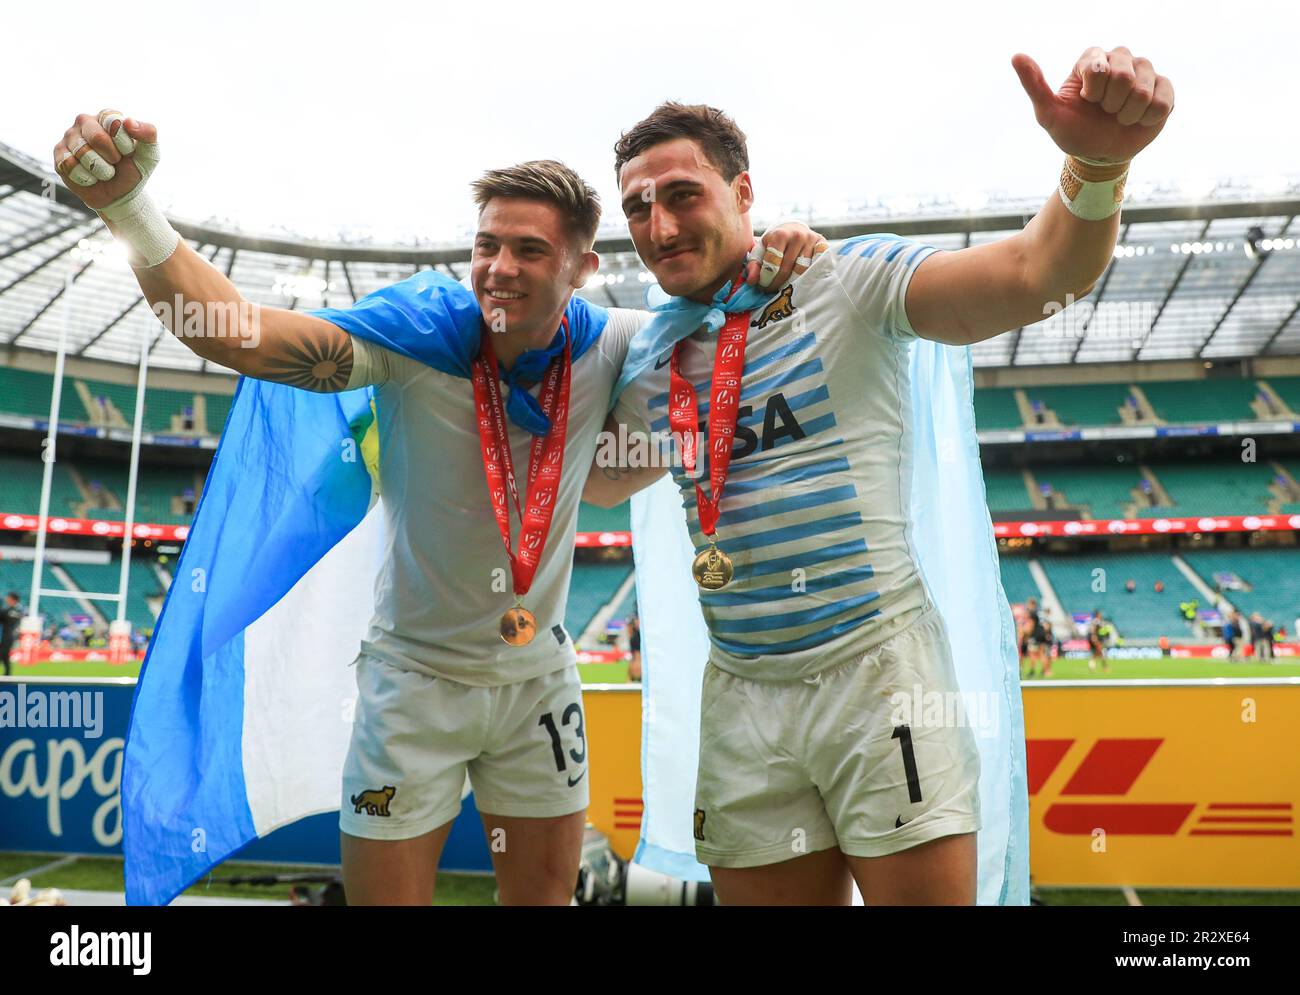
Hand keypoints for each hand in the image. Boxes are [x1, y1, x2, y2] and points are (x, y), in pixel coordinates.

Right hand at [53, 110, 159, 210]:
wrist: (119, 195)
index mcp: (107, 116)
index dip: (124, 144)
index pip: (114, 123)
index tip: (128, 152)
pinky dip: (86, 178)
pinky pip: (70, 166)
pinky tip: (90, 176)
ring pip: (83, 154)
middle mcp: (85, 121)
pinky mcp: (59, 154)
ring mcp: (69, 137)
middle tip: (115, 162)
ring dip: (100, 170)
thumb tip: (129, 122)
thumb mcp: (149, 155)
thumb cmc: (133, 170)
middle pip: (97, 138)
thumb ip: (149, 134)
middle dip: (112, 158)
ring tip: (103, 170)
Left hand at [747, 221, 829, 289]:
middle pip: (787, 269)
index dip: (766, 279)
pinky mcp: (823, 245)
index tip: (762, 287)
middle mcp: (797, 235)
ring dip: (792, 283)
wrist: (794, 229)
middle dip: (777, 284)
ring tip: (784, 287)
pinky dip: (809, 277)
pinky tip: (801, 282)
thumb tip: (752, 281)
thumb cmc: (774, 244)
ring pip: (803, 271)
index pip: (772, 264)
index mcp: (779, 234)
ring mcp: (812, 240)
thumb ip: (753, 265)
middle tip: (771, 291)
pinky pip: (817, 267)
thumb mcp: (761, 250)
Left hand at [1013, 47, 1173, 162]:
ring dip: (1128, 115)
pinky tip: (1138, 120)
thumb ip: (1034, 85)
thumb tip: (1016, 56)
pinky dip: (1147, 119)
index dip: (1094, 93)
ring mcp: (1145, 71)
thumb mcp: (1049, 113)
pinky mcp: (1165, 88)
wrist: (1098, 155)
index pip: (1099, 68)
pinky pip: (1163, 102)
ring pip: (1143, 91)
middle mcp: (1120, 58)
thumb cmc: (1073, 131)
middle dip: (1111, 105)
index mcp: (1092, 59)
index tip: (1088, 101)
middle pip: (1125, 77)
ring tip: (1120, 117)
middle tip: (1105, 111)